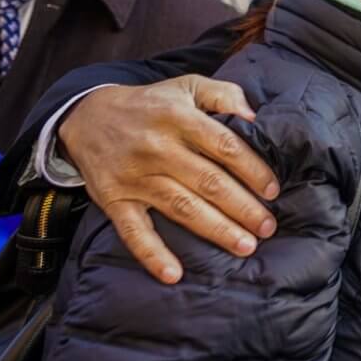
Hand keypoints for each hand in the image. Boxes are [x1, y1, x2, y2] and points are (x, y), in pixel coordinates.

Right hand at [58, 76, 279, 284]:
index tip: (272, 190)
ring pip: (181, 207)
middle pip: (208, 181)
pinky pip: (134, 231)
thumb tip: (254, 117)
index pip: (224, 145)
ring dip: (216, 229)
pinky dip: (153, 254)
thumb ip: (223, 94)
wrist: (87, 116)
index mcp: (177, 117)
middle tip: (268, 227)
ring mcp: (135, 176)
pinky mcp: (114, 200)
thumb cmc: (150, 104)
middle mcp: (157, 147)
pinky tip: (174, 275)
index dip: (252, 169)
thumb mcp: (186, 85)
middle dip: (242, 207)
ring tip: (245, 246)